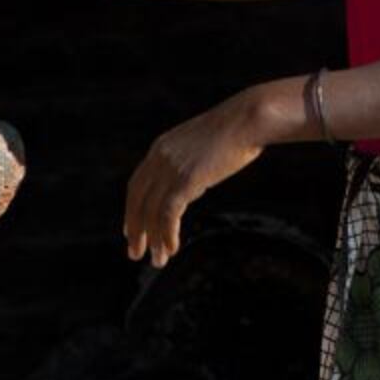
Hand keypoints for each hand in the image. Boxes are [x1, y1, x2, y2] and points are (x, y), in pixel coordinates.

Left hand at [123, 92, 267, 266]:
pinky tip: (172, 249)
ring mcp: (171, 168)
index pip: (137, 184)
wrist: (248, 119)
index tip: (131, 229)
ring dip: (153, 239)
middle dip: (135, 229)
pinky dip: (167, 234)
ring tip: (158, 260)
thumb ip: (188, 162)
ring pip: (151, 212)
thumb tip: (189, 182)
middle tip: (135, 253)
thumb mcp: (201, 144)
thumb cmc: (235, 129)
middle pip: (137, 201)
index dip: (132, 209)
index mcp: (160, 147)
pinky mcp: (185, 179)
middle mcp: (159, 158)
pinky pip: (168, 214)